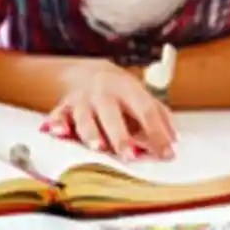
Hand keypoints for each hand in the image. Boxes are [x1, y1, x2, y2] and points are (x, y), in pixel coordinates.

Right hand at [43, 60, 175, 160]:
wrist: (88, 72)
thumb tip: (173, 140)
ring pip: (84, 117)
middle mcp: (104, 93)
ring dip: (91, 133)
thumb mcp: (143, 97)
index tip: (166, 153)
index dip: (157, 133)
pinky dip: (56, 124)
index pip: (145, 111)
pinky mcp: (64, 107)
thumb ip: (160, 117)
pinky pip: (58, 115)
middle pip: (112, 114)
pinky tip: (57, 132)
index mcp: (128, 89)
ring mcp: (83, 100)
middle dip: (121, 136)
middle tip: (131, 156)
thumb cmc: (121, 92)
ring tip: (98, 147)